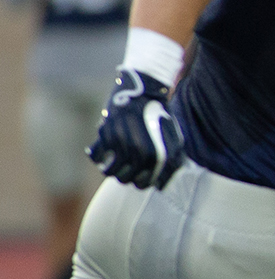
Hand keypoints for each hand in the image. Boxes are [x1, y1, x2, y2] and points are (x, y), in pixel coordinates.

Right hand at [88, 70, 185, 188]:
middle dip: (127, 177)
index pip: (143, 183)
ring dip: (111, 170)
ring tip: (116, 164)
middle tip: (129, 171)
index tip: (141, 177)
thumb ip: (172, 163)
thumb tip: (162, 185)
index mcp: (154, 156)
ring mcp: (119, 143)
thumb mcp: (174, 140)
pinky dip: (98, 158)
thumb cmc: (160, 118)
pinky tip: (105, 154)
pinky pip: (95, 156)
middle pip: (124, 179)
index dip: (142, 182)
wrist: (143, 93)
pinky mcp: (104, 134)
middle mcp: (135, 151)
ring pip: (108, 171)